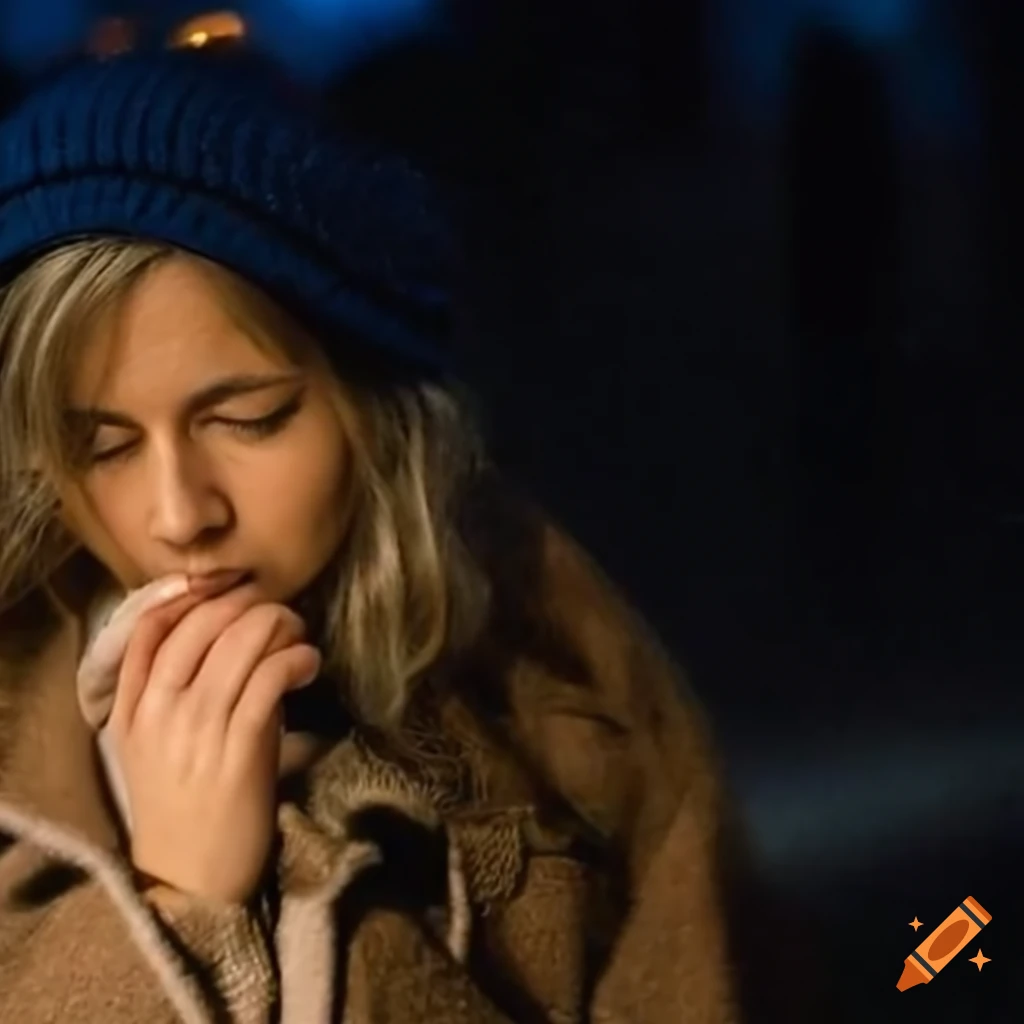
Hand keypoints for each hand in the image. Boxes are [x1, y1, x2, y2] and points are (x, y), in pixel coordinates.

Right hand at [107, 579, 320, 904]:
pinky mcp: (237, 752)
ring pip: (239, 643)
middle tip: (278, 611)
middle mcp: (157, 713)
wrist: (190, 879)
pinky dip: (294, 658)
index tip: (229, 588)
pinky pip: (268, 679)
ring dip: (278, 625)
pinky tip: (308, 661)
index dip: (192, 596)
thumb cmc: (187, 804)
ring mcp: (195, 731)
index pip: (150, 628)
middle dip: (247, 604)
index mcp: (130, 710)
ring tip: (298, 633)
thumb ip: (181, 691)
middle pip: (200, 624)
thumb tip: (238, 635)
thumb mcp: (160, 746)